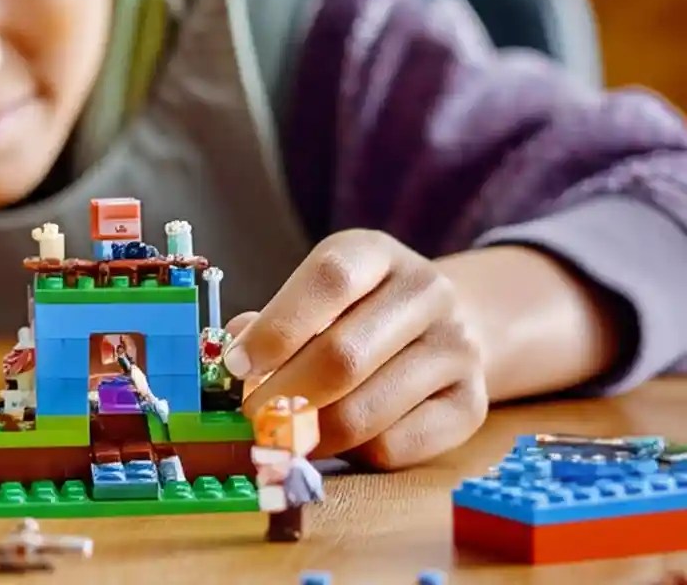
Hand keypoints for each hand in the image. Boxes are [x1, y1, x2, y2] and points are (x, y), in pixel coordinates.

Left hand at [224, 230, 489, 468]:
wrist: (444, 327)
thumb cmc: (356, 313)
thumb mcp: (316, 296)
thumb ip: (272, 323)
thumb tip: (235, 356)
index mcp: (376, 253)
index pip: (331, 279)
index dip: (278, 327)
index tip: (238, 364)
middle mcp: (426, 292)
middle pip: (343, 356)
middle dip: (283, 395)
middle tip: (251, 416)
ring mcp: (457, 348)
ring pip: (366, 411)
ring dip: (310, 433)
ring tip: (284, 432)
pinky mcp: (472, 404)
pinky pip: (396, 446)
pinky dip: (352, 453)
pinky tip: (335, 438)